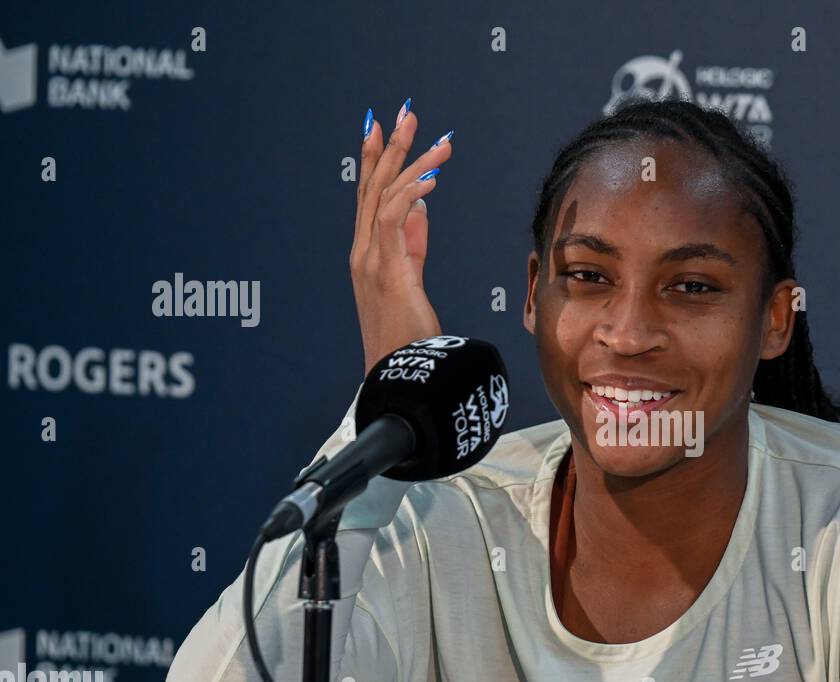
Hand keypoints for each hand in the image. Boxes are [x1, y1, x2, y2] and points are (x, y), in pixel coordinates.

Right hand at [349, 101, 454, 374]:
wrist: (399, 371)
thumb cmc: (405, 335)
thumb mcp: (410, 277)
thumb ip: (413, 241)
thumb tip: (420, 205)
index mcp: (366, 253)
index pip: (368, 195)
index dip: (374, 160)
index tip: (382, 128)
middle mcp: (362, 251)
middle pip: (372, 186)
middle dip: (389, 146)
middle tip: (405, 113)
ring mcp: (370, 260)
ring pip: (385, 195)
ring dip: (411, 163)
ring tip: (438, 141)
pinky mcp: (387, 270)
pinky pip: (394, 218)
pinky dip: (412, 192)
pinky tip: (433, 177)